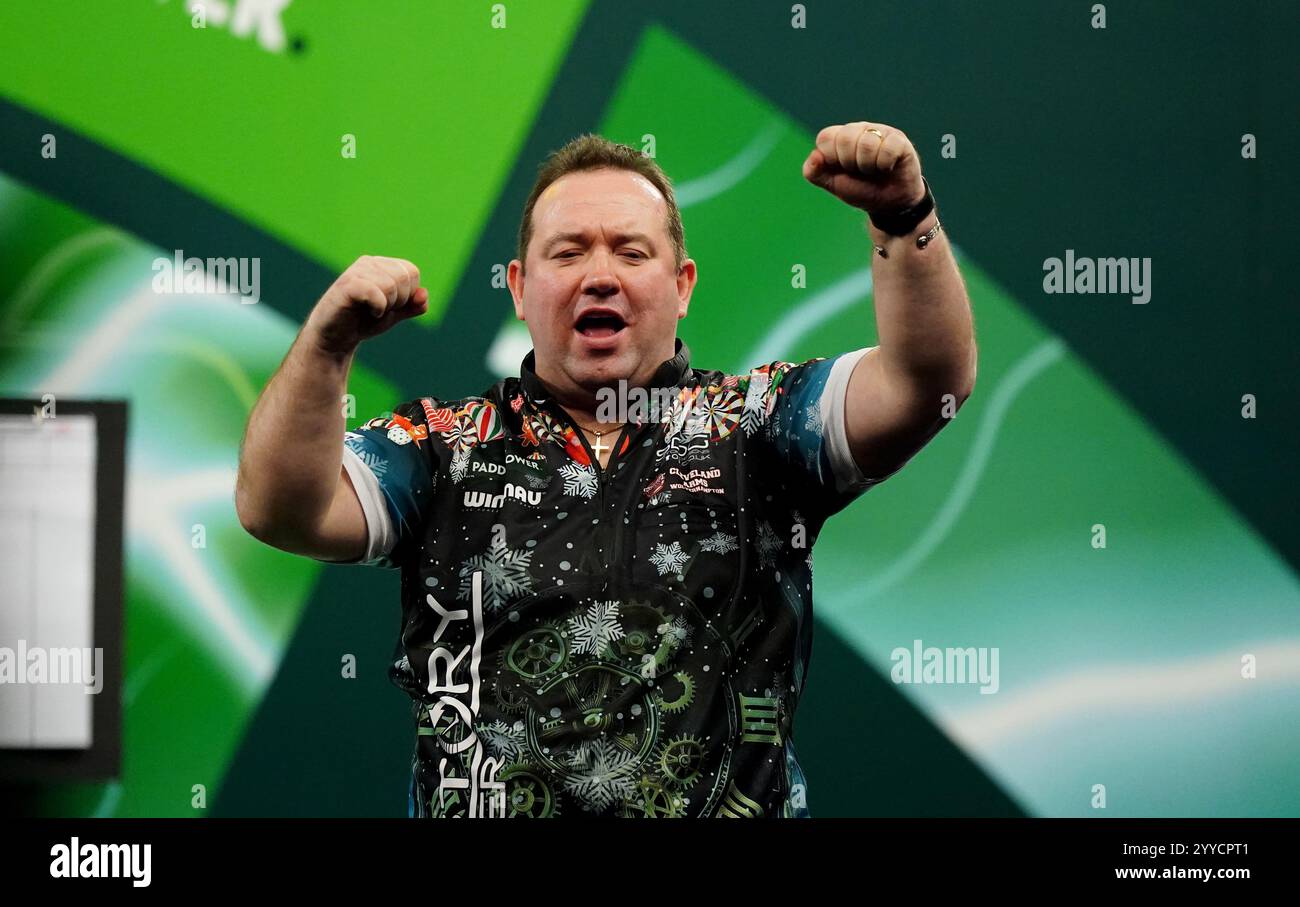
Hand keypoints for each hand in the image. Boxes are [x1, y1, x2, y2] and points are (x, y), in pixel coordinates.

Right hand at [305, 255, 428, 353]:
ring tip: (372, 311)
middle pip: (405, 276)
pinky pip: (375, 292)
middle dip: (399, 300)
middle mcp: (369, 263)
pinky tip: (370, 312)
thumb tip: (424, 295)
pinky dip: (378, 308)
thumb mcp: (394, 314)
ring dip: (387, 306)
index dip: (408, 294)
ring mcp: (356, 272)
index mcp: (381, 265)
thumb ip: (412, 305)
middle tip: (380, 309)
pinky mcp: (347, 285)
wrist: (335, 338)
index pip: (412, 272)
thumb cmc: (363, 322)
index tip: (391, 306)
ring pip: (392, 285)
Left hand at [802, 122, 924, 215]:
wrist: (888, 204)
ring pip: (867, 143)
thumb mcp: (832, 184)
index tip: (841, 169)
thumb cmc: (860, 189)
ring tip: (874, 170)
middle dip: (850, 163)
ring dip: (868, 166)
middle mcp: (859, 130)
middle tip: (859, 171)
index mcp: (839, 137)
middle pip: (845, 138)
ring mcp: (880, 132)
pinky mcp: (899, 140)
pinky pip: (887, 148)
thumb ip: (814, 172)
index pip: (826, 137)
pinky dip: (885, 165)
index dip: (831, 158)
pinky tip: (888, 168)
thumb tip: (814, 156)